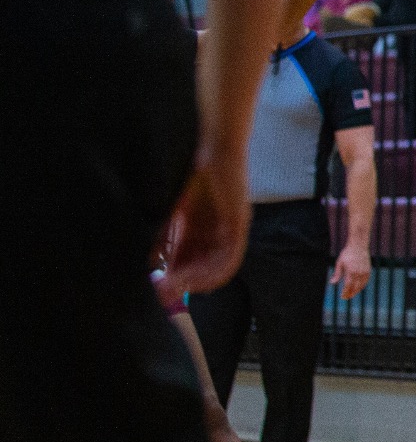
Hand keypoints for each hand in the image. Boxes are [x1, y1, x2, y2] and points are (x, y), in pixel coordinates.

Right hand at [159, 155, 250, 296]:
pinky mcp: (239, 224)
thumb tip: (150, 263)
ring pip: (217, 266)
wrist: (212, 145)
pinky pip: (232, 257)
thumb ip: (162, 234)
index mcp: (200, 227)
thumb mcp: (171, 209)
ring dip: (197, 281)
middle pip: (204, 267)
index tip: (157, 289)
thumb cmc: (191, 172)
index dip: (175, 277)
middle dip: (183, 283)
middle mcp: (217, 232)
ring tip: (176, 289)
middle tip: (163, 295)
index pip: (190, 261)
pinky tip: (197, 280)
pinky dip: (215, 272)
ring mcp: (231, 228)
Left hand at [332, 242, 370, 300]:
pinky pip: (366, 281)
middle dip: (350, 293)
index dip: (345, 292)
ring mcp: (365, 272)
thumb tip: (332, 283)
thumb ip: (337, 274)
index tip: (342, 297)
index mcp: (351, 271)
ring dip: (356, 291)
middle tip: (346, 297)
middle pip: (355, 287)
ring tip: (352, 294)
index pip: (348, 286)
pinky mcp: (368, 270)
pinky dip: (362, 286)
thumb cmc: (347, 254)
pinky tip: (358, 287)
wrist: (358, 246)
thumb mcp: (339, 263)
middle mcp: (359, 273)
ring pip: (361, 285)